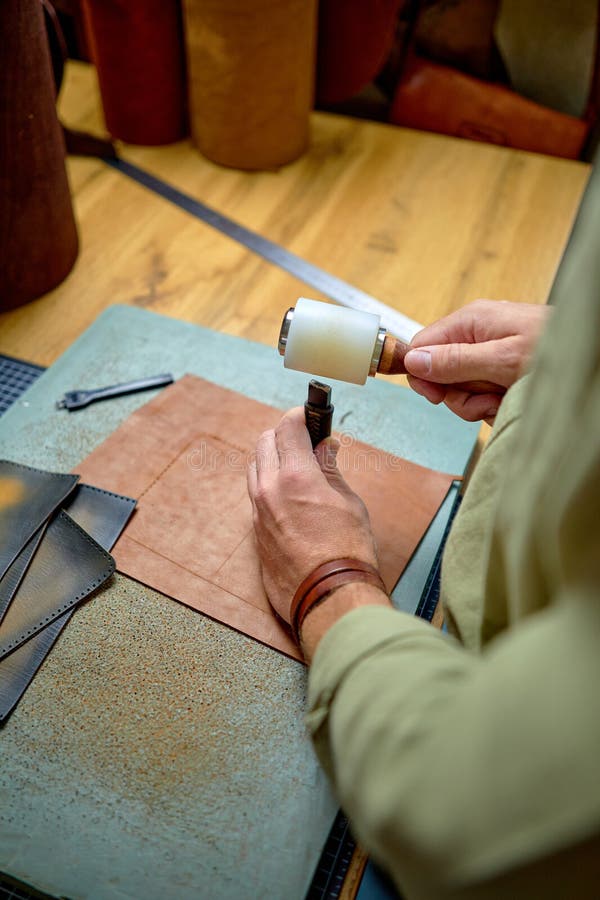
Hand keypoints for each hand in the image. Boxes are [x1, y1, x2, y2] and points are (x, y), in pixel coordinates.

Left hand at [247, 407, 379, 624]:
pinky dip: (268, 483)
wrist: (329, 596)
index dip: (300, 415)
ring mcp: (258, 512)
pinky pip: (255, 495)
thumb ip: (330, 469)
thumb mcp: (348, 501)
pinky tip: (289, 494)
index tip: (308, 415)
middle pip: (264, 442)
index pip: (287, 427)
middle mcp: (269, 490)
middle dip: (283, 434)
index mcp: (295, 476)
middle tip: (305, 440)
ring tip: (296, 466)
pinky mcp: (255, 532)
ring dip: (271, 458)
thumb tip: (326, 447)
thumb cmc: (347, 551)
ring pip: (255, 468)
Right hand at [404, 300, 550, 423]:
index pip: (422, 346)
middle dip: (460, 395)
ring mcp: (489, 353)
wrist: (590, 356)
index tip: (436, 396)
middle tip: (487, 398)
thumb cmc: (555, 350)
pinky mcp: (500, 370)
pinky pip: (482, 394)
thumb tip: (414, 361)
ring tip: (505, 399)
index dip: (423, 375)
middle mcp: (476, 335)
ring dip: (479, 403)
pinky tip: (512, 400)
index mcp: (471, 321)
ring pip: (461, 390)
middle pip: (440, 374)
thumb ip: (456, 361)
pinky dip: (494, 404)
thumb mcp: (502, 359)